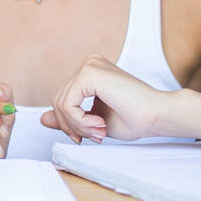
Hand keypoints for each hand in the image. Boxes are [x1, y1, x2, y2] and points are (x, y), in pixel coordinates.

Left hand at [40, 54, 168, 142]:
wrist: (159, 115)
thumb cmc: (135, 118)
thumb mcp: (92, 121)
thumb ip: (68, 117)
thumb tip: (42, 118)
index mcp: (90, 72)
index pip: (63, 99)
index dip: (69, 123)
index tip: (85, 137)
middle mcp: (89, 63)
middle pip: (58, 101)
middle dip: (72, 126)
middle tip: (96, 136)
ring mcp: (89, 65)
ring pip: (61, 104)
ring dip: (78, 126)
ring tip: (100, 131)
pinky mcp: (89, 72)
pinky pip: (68, 104)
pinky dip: (80, 121)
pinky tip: (99, 124)